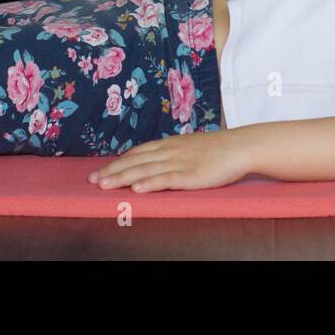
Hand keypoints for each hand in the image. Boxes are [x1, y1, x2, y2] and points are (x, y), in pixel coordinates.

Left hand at [88, 129, 251, 192]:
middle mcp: (170, 151)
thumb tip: (159, 161)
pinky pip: (166, 180)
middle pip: (136, 161)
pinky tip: (136, 190)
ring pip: (145, 171)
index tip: (100, 170)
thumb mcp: (191, 146)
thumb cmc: (219, 148)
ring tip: (104, 185)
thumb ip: (174, 153)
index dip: (118, 162)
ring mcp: (180, 163)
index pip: (138, 153)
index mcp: (170, 144)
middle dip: (112, 171)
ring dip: (122, 178)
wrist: (242, 146)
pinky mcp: (191, 176)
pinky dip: (150, 184)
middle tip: (92, 180)